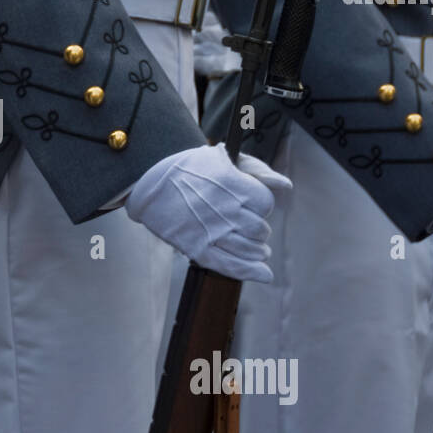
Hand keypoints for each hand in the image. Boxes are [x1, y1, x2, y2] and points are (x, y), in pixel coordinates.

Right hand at [126, 144, 292, 282]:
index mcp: (231, 184)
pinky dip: (251, 272)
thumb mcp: (221, 157)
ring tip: (258, 249)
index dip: (261, 205)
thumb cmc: (187, 167)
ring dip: (258, 250)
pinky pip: (231, 266)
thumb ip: (257, 170)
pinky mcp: (197, 248)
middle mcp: (224, 210)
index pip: (265, 203)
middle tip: (249, 226)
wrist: (147, 183)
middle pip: (260, 229)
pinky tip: (264, 274)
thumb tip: (286, 186)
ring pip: (250, 250)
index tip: (253, 205)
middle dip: (258, 229)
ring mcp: (211, 232)